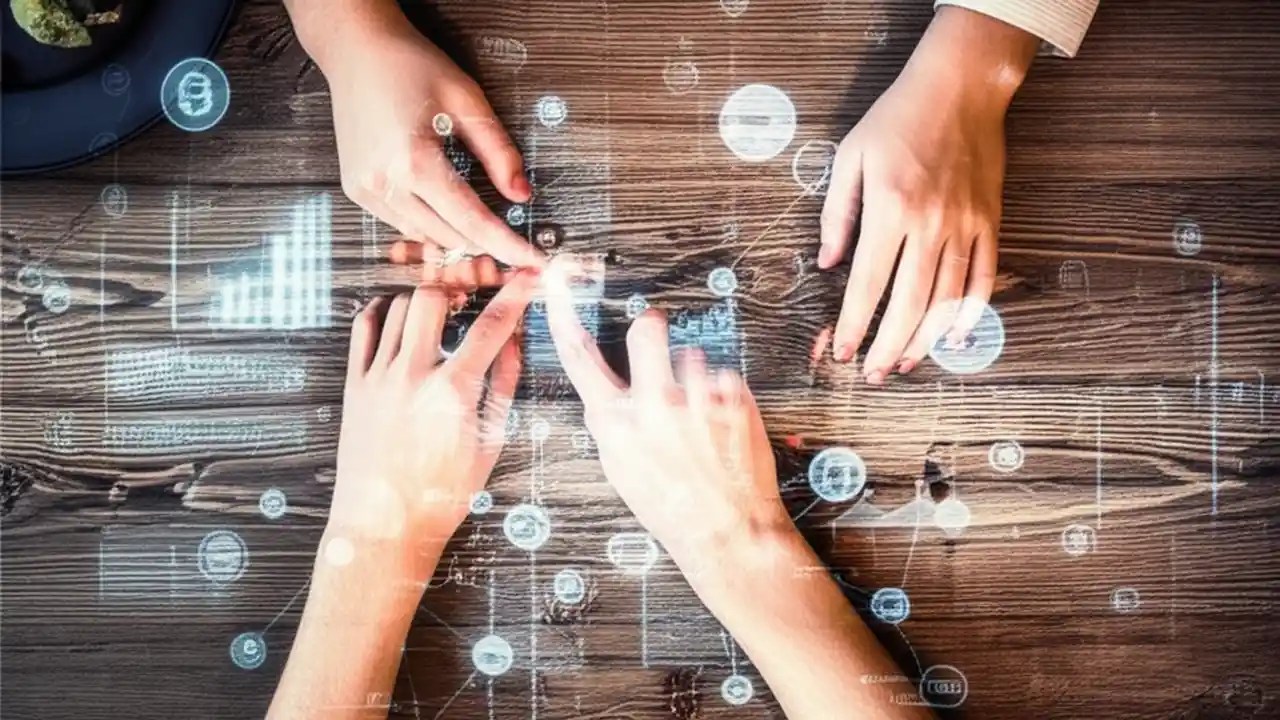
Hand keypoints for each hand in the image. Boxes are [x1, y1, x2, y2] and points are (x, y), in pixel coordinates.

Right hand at [320, 17, 541, 267]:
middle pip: (449, 237)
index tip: (532, 260)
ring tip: (483, 229)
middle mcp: (384, 182)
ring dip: (456, 237)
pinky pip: (402, 224)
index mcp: (413, 160)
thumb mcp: (466, 100)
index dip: (507, 245)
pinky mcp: (357, 191)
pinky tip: (445, 211)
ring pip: (425, 237)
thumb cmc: (409, 66)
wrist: (357, 50)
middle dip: (485, 245)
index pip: (472, 221)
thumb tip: (521, 193)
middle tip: (514, 244)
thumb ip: (498, 151)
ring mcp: (366, 189)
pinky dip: (429, 225)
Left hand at [330, 267, 538, 573]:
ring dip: (424, 301)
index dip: (516, 295)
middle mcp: (412, 376)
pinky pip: (364, 326)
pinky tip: (400, 321)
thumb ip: (503, 385)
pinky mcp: (354, 384)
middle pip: (434, 297)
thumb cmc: (442, 494)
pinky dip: (384, 312)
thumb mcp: (489, 442)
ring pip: (399, 306)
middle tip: (471, 299)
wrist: (386, 526)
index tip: (528, 279)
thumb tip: (515, 343)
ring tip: (440, 315)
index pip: (492, 326)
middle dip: (459, 289)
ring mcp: (378, 377)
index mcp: (452, 392)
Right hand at [542, 258, 787, 571]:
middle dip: (653, 330)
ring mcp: (696, 396)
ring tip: (702, 419)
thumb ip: (610, 425)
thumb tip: (602, 396)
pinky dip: (726, 396)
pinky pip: (726, 375)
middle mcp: (652, 402)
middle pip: (645, 327)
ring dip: (696, 377)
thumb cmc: (673, 506)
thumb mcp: (621, 470)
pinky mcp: (735, 396)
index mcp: (615, 422)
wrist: (728, 530)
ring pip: (692, 355)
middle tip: (663, 351)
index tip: (558, 281)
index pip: (578, 356)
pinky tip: (725, 428)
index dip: (563, 314)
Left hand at [820, 7, 1036, 382]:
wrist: (960, 88)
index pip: (868, 285)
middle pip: (908, 304)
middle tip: (875, 374)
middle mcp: (929, 224)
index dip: (854, 326)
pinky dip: (972, 313)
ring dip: (925, 339)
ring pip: (947, 299)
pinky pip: (983, 277)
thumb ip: (837, 215)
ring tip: (907, 363)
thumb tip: (827, 263)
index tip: (843, 351)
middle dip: (888, 346)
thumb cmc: (897, 119)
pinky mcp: (990, 222)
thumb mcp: (849, 159)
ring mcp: (965, 225)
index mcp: (889, 209)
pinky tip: (955, 337)